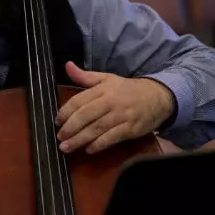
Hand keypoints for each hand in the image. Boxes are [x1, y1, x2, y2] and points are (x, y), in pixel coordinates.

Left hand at [56, 62, 175, 153]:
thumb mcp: (106, 78)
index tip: (57, 121)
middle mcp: (110, 102)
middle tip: (59, 137)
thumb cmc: (127, 89)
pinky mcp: (130, 129)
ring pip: (96, 129)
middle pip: (86, 116)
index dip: (66, 112)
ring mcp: (121, 116)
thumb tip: (67, 65)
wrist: (157, 97)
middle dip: (70, 128)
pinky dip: (99, 145)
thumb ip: (85, 76)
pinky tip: (88, 149)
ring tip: (66, 147)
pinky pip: (111, 139)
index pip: (79, 101)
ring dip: (79, 139)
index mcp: (102, 89)